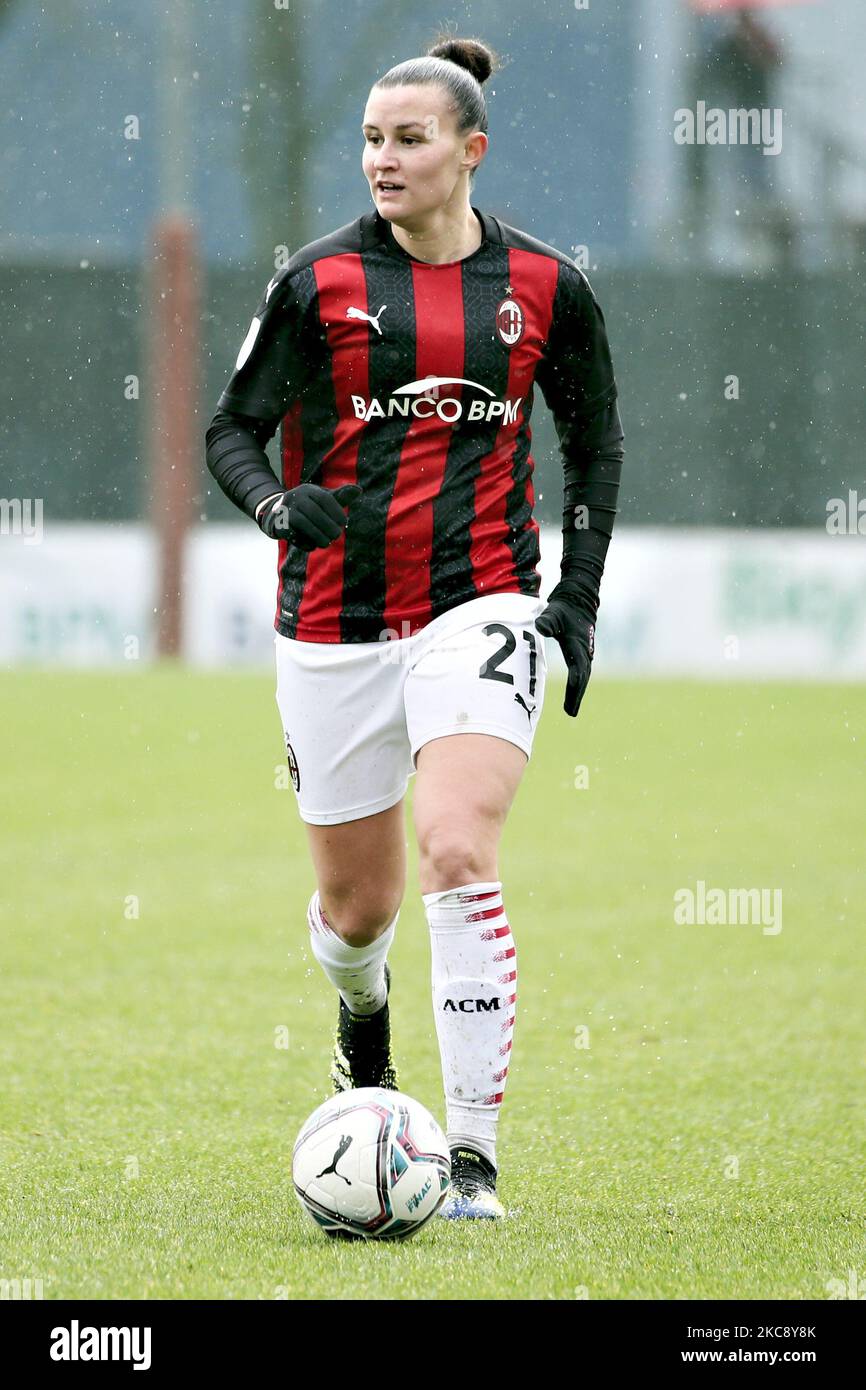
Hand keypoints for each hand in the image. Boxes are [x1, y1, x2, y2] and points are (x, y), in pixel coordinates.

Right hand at [258, 483, 362, 548]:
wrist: (279, 513)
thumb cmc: (309, 507)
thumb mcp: (323, 500)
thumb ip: (340, 497)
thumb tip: (358, 490)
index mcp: (308, 490)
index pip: (325, 498)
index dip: (336, 511)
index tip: (344, 522)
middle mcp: (295, 497)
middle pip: (314, 511)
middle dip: (328, 526)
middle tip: (337, 535)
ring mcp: (285, 511)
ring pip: (304, 523)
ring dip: (318, 536)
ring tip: (327, 543)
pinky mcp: (280, 525)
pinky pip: (294, 535)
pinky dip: (305, 543)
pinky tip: (312, 546)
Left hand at [535, 594, 594, 716]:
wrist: (578, 597)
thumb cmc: (564, 607)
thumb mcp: (553, 612)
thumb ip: (547, 621)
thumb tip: (540, 627)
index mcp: (578, 646)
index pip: (578, 671)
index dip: (574, 689)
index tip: (571, 703)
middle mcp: (584, 651)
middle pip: (582, 677)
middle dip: (576, 695)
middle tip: (570, 712)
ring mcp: (585, 651)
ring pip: (583, 675)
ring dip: (577, 691)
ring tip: (571, 708)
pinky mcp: (581, 650)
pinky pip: (581, 671)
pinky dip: (577, 683)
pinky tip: (572, 692)